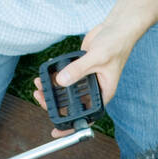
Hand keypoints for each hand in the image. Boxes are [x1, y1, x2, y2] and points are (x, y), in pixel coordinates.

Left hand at [33, 19, 136, 136]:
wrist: (118, 26)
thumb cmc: (117, 43)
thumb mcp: (97, 58)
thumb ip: (78, 70)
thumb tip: (60, 81)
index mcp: (103, 92)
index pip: (87, 115)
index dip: (72, 126)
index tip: (57, 132)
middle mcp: (95, 88)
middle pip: (73, 103)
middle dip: (55, 103)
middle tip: (40, 98)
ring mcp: (87, 77)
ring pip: (67, 89)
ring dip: (52, 88)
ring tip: (39, 84)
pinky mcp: (81, 66)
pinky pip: (65, 74)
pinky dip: (55, 74)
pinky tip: (46, 72)